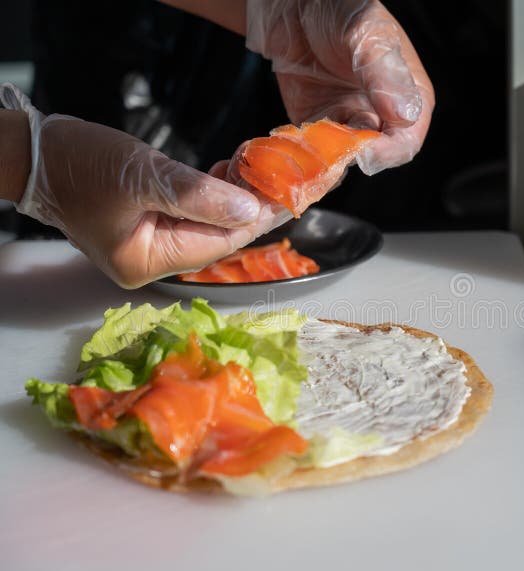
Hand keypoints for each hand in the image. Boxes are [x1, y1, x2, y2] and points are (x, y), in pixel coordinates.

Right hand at [1, 84, 289, 288]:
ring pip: (206, 225)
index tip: (287, 198)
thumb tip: (250, 209)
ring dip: (232, 199)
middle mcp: (151, 262)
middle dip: (248, 208)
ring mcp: (149, 246)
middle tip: (280, 179)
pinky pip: (191, 216)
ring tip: (256, 169)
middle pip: (216, 237)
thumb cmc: (78, 164)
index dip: (256, 219)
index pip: (219, 242)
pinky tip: (228, 174)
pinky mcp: (148, 226)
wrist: (33, 153)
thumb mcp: (144, 177)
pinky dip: (211, 196)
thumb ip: (199, 195)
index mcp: (147, 261)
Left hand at [246, 0, 433, 174]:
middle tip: (328, 153)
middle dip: (351, 158)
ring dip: (324, 160)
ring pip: (343, 159)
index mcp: (408, 97)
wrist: (294, 2)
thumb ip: (385, 74)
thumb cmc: (341, 8)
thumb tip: (405, 115)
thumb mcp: (368, 35)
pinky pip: (314, 151)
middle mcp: (382, 115)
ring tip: (306, 148)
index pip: (406, 141)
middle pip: (374, 156)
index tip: (365, 154)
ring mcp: (349, 122)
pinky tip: (291, 144)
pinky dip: (304, 153)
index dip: (388, 153)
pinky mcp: (318, 124)